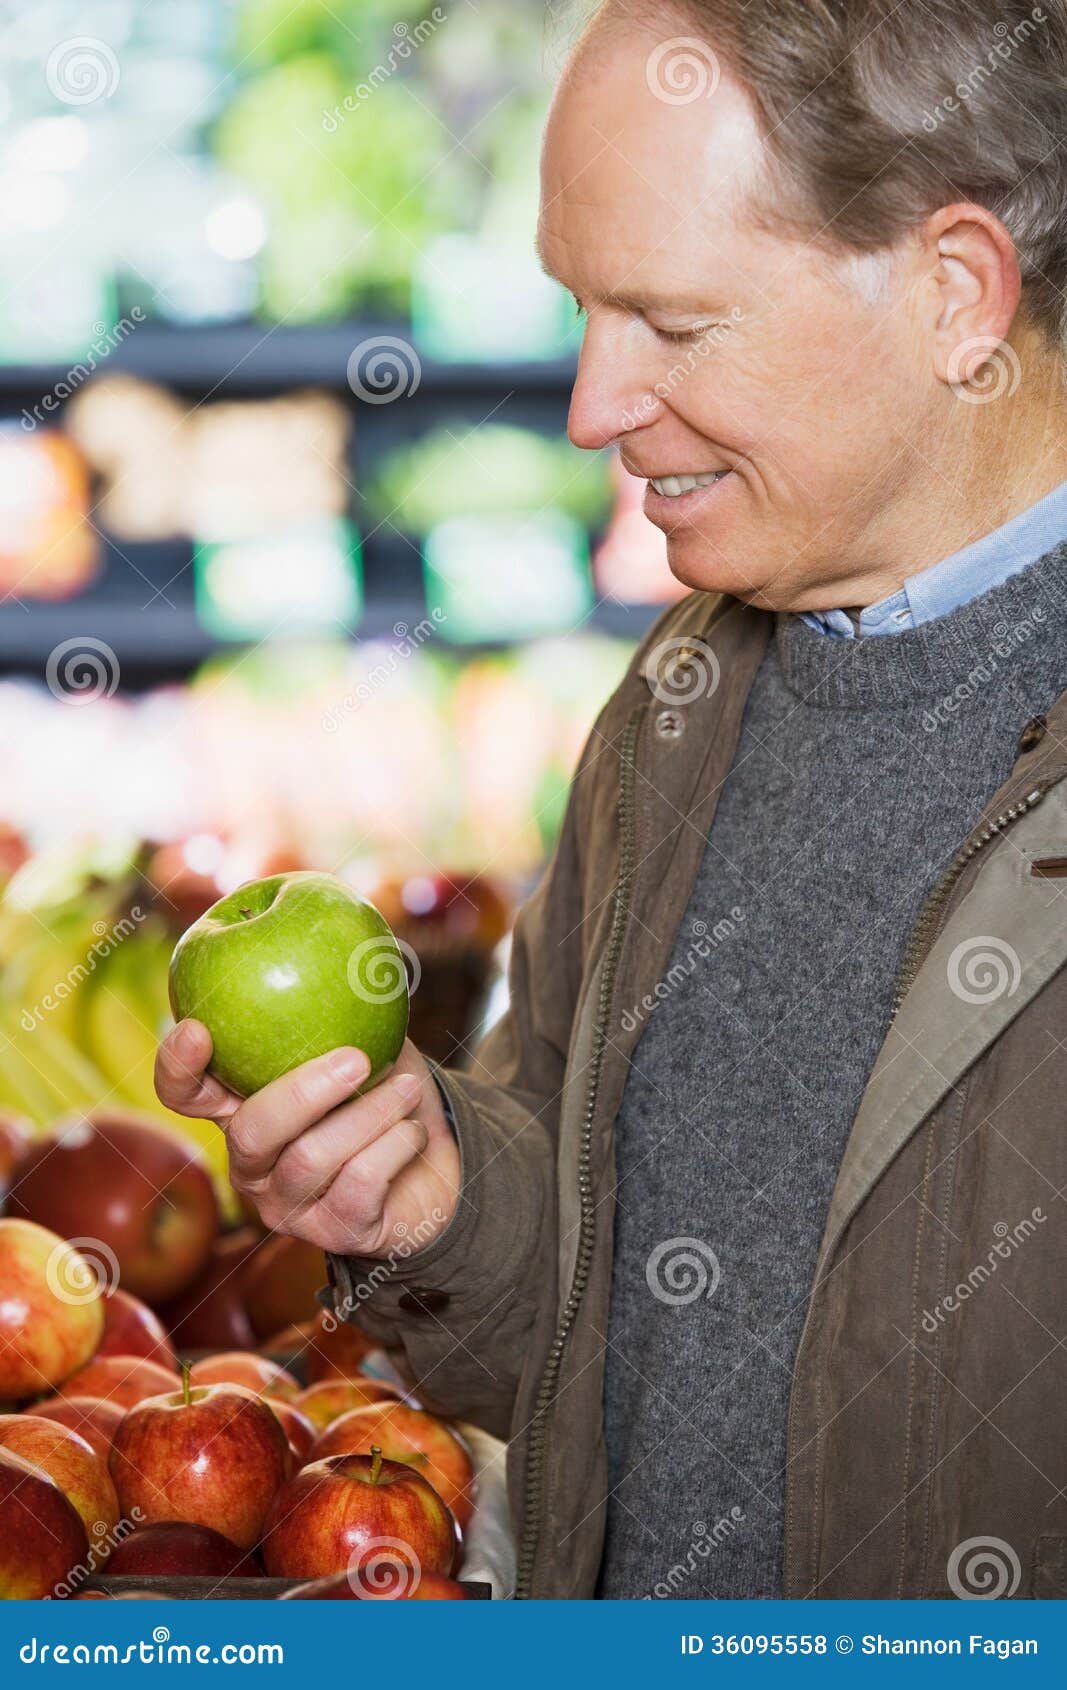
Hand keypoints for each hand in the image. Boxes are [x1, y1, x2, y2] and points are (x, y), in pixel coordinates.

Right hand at [154, 1022, 459, 1258]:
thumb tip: (344, 951)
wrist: (441, 1163)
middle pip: (252, 1131)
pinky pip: (360, 1183)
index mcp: (242, 1109)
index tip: (199, 1028)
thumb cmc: (389, 1088)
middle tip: (358, 1059)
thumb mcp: (366, 1037)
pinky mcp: (334, 1233)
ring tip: (409, 1088)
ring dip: (373, 1114)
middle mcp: (253, 1161)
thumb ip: (341, 1004)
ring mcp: (288, 1204)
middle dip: (304, 1091)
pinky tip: (413, 1131)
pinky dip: (396, 1146)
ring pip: (313, 1157)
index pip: (184, 1094)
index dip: (177, 1065)